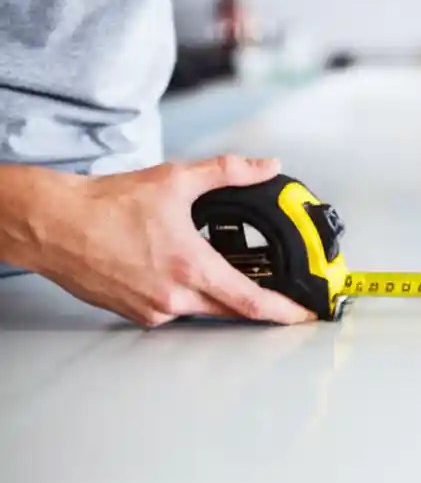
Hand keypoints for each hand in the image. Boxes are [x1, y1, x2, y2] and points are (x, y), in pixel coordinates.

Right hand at [19, 155, 314, 326]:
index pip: (250, 300)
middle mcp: (173, 296)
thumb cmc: (104, 206)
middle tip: (279, 299)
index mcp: (190, 267)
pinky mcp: (134, 314)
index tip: (304, 315)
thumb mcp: (176, 179)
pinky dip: (185, 295)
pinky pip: (173, 311)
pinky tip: (175, 272)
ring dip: (217, 296)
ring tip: (218, 271)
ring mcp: (152, 309)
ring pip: (202, 311)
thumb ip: (228, 172)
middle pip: (231, 311)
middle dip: (258, 306)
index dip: (282, 311)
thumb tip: (265, 167)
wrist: (53, 225)